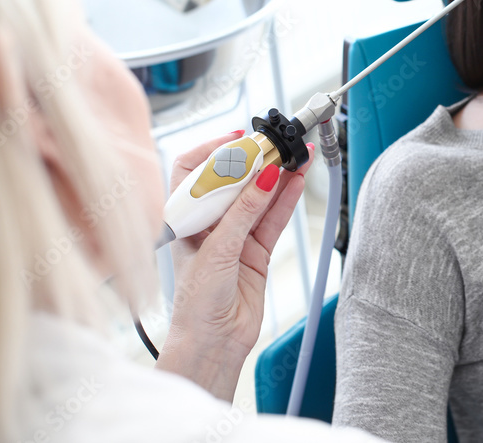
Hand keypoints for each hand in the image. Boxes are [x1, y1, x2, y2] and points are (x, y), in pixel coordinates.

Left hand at [155, 130, 313, 400]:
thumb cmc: (195, 304)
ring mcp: (234, 235)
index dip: (216, 149)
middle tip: (277, 143)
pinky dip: (287, 199)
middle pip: (234, 179)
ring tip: (297, 155)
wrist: (213, 343)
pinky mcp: (257, 250)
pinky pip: (274, 218)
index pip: (196, 169)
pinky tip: (298, 181)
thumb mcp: (217, 250)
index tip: (241, 138)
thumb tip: (264, 177)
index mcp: (184, 217)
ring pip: (259, 196)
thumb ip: (244, 212)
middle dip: (256, 159)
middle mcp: (208, 222)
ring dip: (279, 176)